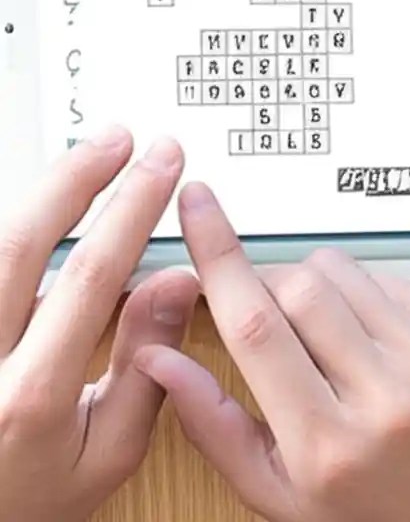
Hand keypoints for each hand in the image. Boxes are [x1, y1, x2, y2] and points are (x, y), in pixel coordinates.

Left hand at [0, 128, 199, 520]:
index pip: (91, 277)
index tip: (162, 169)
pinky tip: (38, 211)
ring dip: (37, 195)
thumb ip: (146, 369)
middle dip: (77, 180)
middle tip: (118, 141)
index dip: (131, 211)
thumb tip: (175, 285)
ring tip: (84, 161)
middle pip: (20, 244)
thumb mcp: (109, 455)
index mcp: (31, 396)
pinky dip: (8, 233)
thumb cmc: (30, 503)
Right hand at [137, 183, 409, 521]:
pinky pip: (393, 279)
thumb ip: (213, 424)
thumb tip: (158, 358)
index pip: (257, 326)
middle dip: (266, 280)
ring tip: (321, 334)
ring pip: (348, 273)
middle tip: (260, 305)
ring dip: (315, 285)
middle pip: (301, 288)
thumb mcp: (279, 494)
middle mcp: (387, 398)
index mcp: (328, 444)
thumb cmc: (377, 515)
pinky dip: (364, 293)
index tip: (199, 209)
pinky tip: (366, 336)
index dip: (219, 257)